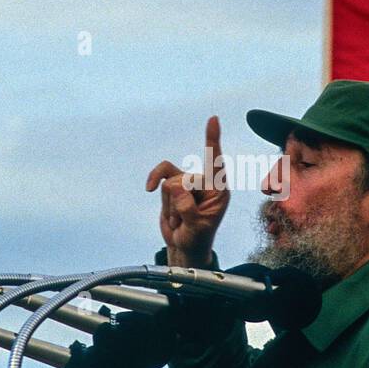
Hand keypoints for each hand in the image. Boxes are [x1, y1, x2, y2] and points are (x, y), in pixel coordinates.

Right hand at [145, 116, 230, 267]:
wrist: (184, 247)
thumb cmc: (196, 239)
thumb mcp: (196, 229)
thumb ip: (188, 209)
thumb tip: (175, 186)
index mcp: (219, 191)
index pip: (216, 163)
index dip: (212, 141)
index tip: (213, 119)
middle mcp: (206, 183)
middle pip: (184, 180)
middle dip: (177, 205)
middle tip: (185, 223)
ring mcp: (189, 182)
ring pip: (170, 181)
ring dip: (170, 206)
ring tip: (179, 220)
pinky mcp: (173, 184)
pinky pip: (161, 174)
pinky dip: (154, 179)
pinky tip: (149, 187)